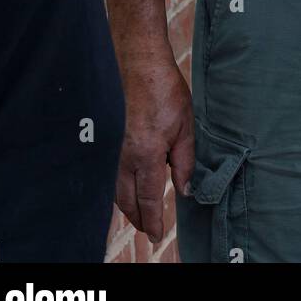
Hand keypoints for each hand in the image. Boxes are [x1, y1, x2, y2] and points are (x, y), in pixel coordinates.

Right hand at [115, 48, 194, 243]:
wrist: (141, 65)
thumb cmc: (165, 91)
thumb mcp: (185, 127)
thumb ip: (184, 161)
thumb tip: (185, 190)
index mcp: (147, 155)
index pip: (148, 199)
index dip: (153, 220)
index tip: (156, 236)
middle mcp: (127, 157)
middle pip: (127, 200)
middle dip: (138, 218)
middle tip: (149, 231)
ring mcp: (117, 148)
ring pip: (118, 189)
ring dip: (129, 205)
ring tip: (142, 214)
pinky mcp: (115, 140)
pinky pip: (116, 174)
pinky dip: (123, 189)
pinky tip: (132, 188)